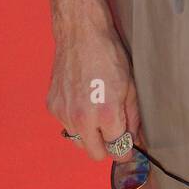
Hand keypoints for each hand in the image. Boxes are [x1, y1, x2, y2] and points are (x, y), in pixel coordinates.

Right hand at [47, 10, 143, 161]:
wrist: (80, 34)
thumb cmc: (108, 56)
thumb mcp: (130, 87)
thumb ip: (133, 118)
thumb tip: (135, 139)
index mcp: (106, 114)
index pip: (117, 150)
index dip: (125, 150)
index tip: (128, 148)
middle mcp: (82, 118)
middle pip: (95, 154)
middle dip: (107, 147)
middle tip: (114, 132)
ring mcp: (64, 113)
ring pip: (79, 141)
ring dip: (89, 134)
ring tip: (96, 110)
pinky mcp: (53, 106)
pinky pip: (66, 125)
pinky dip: (75, 120)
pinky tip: (83, 99)